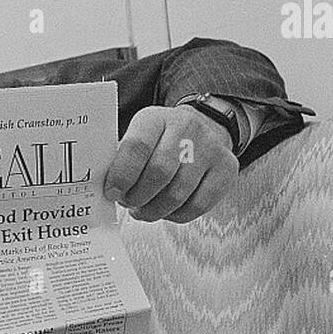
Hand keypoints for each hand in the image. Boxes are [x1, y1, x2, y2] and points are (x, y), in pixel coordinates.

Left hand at [102, 105, 239, 222]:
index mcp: (156, 118)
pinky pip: (198, 205)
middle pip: (159, 173)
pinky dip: (176, 215)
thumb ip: (121, 160)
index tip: (112, 192)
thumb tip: (105, 191)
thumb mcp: (139, 137)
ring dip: (154, 210)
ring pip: (178, 194)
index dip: (122, 175)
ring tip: (143, 210)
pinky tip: (166, 211)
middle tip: (129, 204)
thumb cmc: (160, 141)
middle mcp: (187, 128)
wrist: (203, 129)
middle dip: (138, 197)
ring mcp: (211, 148)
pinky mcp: (227, 168)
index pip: (137, 146)